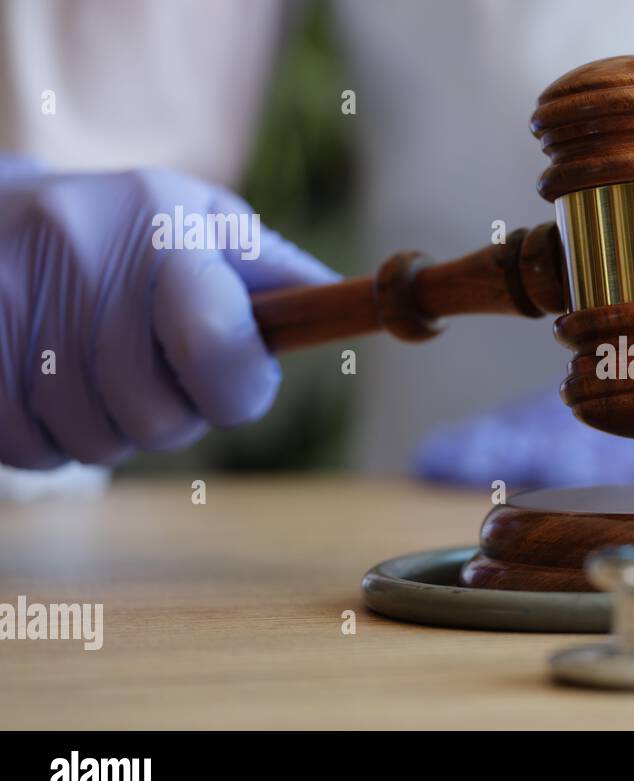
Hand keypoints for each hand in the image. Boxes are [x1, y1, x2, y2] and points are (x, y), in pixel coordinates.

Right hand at [0, 157, 337, 468]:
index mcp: (162, 226)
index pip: (220, 350)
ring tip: (89, 367)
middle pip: (161, 421)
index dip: (238, 389)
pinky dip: (47, 439)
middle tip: (150, 369)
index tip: (231, 381)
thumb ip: (274, 273)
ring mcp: (9, 305)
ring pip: (95, 446)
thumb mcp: (199, 222)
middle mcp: (81, 256)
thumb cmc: (124, 231)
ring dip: (107, 428)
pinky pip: (31, 452)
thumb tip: (346, 307)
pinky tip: (40, 382)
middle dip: (170, 413)